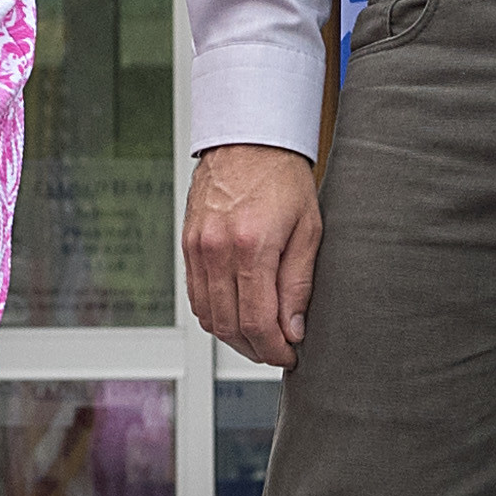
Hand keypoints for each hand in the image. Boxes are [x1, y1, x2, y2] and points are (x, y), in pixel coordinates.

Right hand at [186, 146, 320, 366]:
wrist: (248, 139)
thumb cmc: (283, 177)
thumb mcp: (308, 229)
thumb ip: (299, 283)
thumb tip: (293, 329)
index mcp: (252, 245)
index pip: (258, 321)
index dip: (275, 349)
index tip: (290, 355)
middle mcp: (217, 249)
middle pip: (230, 326)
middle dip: (257, 349)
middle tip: (278, 351)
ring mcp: (197, 248)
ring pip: (208, 316)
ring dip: (234, 337)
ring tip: (260, 338)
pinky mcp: (187, 244)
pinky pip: (196, 296)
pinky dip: (216, 315)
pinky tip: (237, 315)